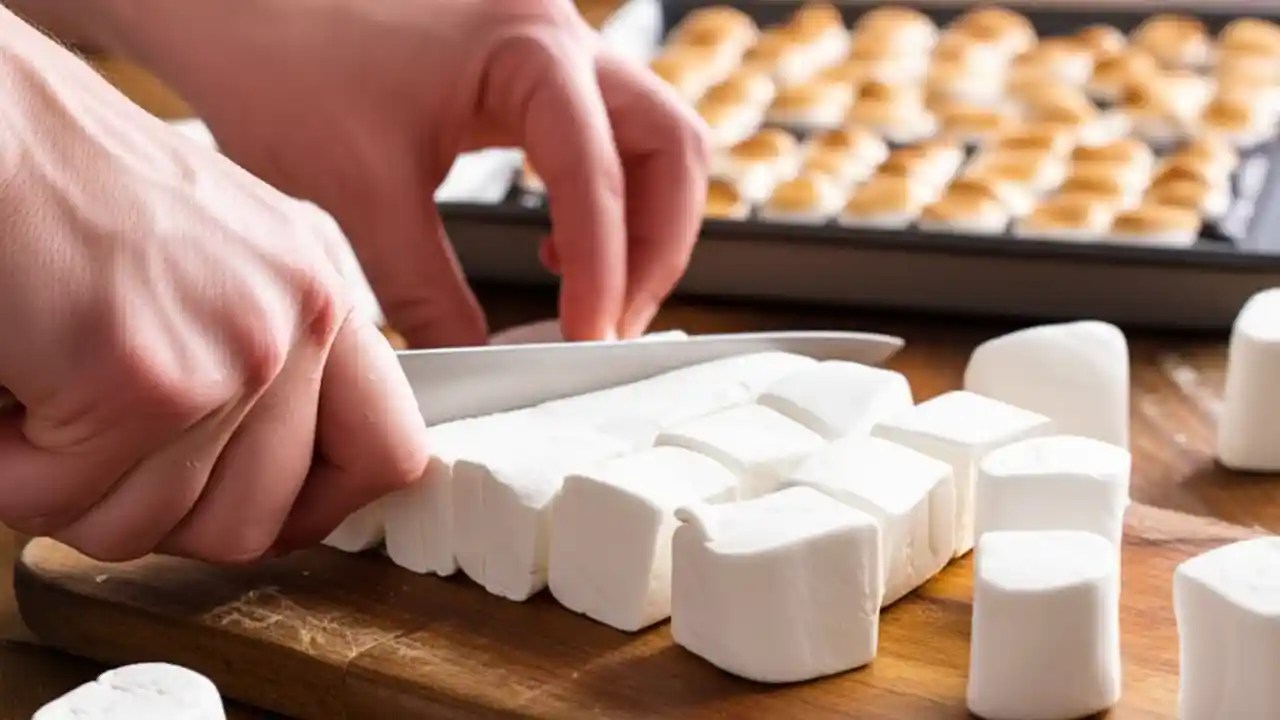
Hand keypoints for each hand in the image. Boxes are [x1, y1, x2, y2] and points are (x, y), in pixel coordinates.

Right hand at [0, 12, 428, 562]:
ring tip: (47, 392)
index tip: (270, 514)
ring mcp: (234, 354)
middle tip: (100, 448)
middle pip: (254, 523)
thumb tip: (278, 484)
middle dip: (156, 512)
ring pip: (151, 528)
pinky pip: (61, 502)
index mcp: (319, 287)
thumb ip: (267, 362)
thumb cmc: (63, 176)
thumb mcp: (215, 259)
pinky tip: (10, 386)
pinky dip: (7, 467)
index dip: (317, 508)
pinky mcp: (147, 383)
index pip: (387, 450)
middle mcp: (298, 317)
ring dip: (71, 486)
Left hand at [103, 0, 710, 346]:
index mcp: (526, 48)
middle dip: (654, 247)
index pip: (598, 174)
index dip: (603, 271)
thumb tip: (483, 367)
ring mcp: (553, 46)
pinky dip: (604, 203)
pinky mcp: (534, 68)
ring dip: (639, 229)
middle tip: (610, 325)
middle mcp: (559, 35)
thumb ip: (427, 293)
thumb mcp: (357, 196)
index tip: (586, 341)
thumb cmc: (279, 64)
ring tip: (592, 300)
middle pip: (672, 147)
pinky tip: (558, 249)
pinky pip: (609, 139)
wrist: (231, 4)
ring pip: (655, 143)